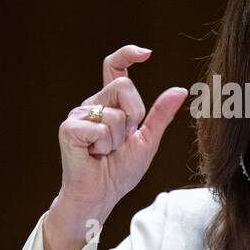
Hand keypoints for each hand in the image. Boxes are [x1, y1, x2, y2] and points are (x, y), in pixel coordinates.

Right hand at [42, 44, 187, 249]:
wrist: (101, 196)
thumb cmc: (120, 171)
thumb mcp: (147, 141)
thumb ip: (161, 115)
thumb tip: (180, 90)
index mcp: (110, 103)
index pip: (115, 67)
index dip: (127, 54)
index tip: (146, 53)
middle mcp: (93, 103)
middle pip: (123, 86)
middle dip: (133, 115)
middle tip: (122, 140)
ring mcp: (78, 115)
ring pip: (114, 112)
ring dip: (118, 139)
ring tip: (106, 152)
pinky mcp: (68, 129)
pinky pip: (99, 128)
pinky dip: (103, 146)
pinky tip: (93, 155)